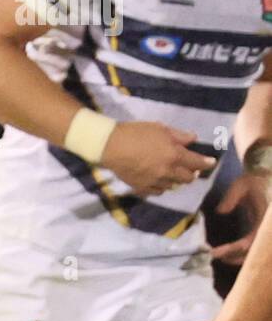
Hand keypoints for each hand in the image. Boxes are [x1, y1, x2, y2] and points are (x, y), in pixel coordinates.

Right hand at [99, 122, 214, 195]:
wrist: (110, 146)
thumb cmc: (135, 133)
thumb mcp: (159, 128)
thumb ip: (178, 135)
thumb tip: (193, 139)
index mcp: (174, 155)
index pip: (197, 162)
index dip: (206, 163)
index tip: (211, 163)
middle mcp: (168, 171)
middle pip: (187, 178)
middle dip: (191, 173)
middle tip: (189, 168)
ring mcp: (155, 181)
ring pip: (172, 186)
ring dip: (175, 180)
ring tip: (171, 174)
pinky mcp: (142, 187)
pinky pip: (157, 192)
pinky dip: (160, 187)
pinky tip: (157, 181)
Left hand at [211, 171, 269, 264]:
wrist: (266, 176)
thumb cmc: (254, 180)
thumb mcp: (241, 185)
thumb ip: (231, 198)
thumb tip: (220, 211)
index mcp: (265, 221)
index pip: (248, 242)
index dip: (232, 249)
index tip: (214, 252)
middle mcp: (267, 229)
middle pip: (252, 253)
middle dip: (233, 257)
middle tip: (214, 255)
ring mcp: (266, 231)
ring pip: (254, 252)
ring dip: (238, 257)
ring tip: (219, 255)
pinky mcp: (262, 230)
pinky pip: (254, 246)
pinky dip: (242, 252)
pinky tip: (228, 252)